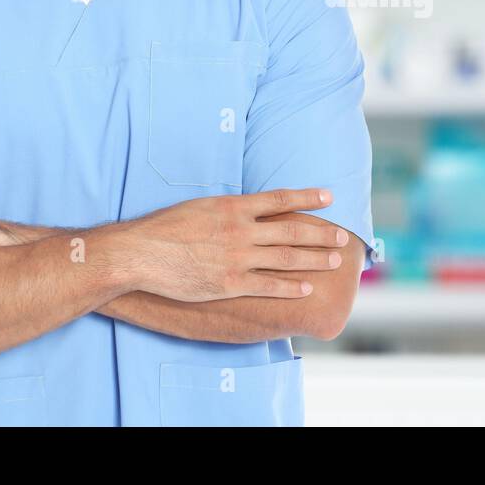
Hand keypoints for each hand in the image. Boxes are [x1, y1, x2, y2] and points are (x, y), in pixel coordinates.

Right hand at [114, 187, 348, 302]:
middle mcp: (241, 230)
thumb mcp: (200, 206)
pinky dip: (291, 287)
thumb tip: (247, 208)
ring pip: (286, 257)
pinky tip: (306, 287)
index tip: (330, 197)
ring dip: (314, 259)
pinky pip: (268, 286)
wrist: (140, 253)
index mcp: (234, 206)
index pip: (280, 199)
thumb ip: (227, 209)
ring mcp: (237, 257)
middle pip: (292, 230)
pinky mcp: (230, 283)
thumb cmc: (164, 228)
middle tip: (343, 237)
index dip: (308, 197)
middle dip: (321, 233)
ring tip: (334, 260)